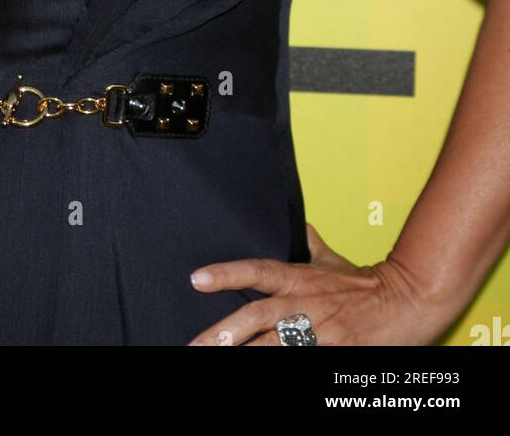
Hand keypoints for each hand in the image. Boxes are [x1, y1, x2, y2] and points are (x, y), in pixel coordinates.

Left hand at [187, 223, 458, 345]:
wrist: (406, 300)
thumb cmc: (366, 283)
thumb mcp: (333, 261)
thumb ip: (310, 245)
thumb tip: (298, 227)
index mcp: (300, 279)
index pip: (257, 270)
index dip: (227, 274)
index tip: (197, 278)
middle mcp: (304, 305)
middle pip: (257, 317)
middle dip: (224, 332)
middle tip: (196, 344)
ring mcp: (318, 332)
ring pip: (274, 347)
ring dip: (247, 355)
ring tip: (216, 362)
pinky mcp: (333, 354)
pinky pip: (302, 363)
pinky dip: (283, 369)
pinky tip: (263, 376)